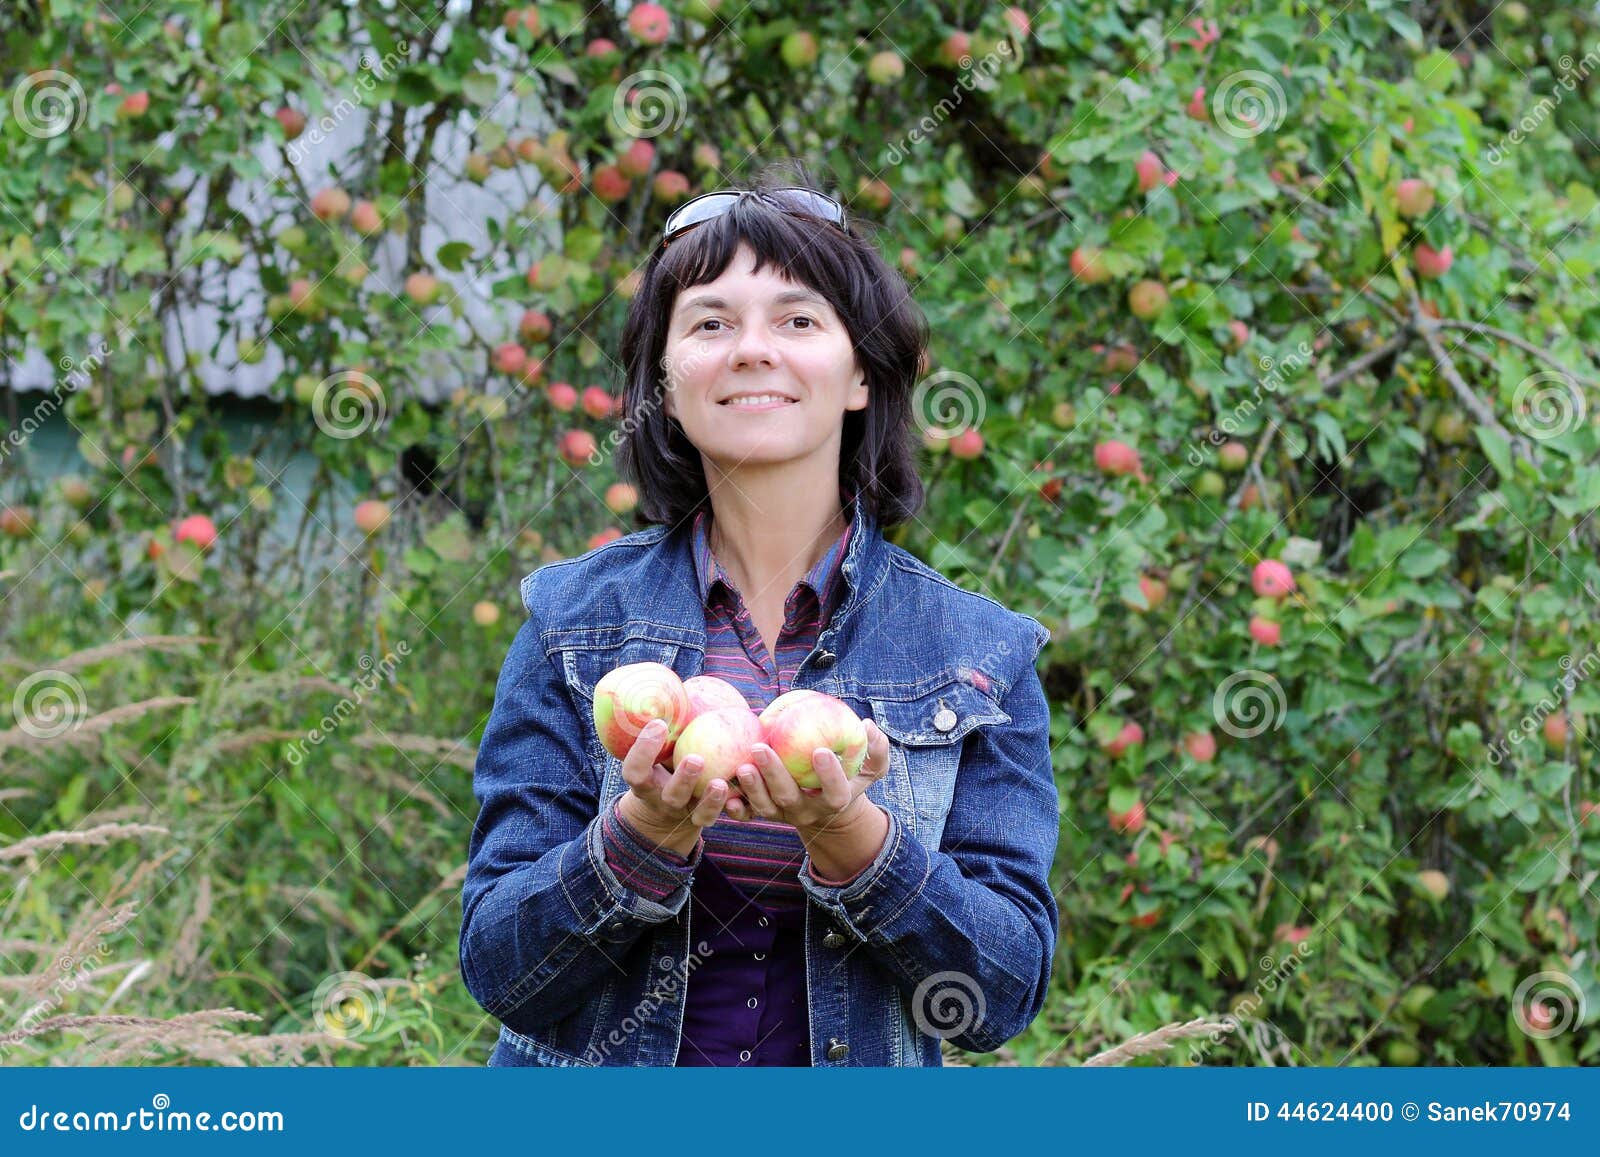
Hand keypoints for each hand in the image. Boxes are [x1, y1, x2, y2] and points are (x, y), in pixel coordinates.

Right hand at [617, 718, 741, 854]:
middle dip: (683, 778)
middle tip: (697, 758)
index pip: (635, 770)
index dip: (643, 750)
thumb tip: (682, 683)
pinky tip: (740, 795)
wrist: (665, 805)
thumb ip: (667, 724)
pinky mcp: (703, 819)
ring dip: (709, 799)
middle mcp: (661, 799)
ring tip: (721, 782)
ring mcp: (684, 813)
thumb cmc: (663, 758)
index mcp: (644, 781)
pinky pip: (717, 819)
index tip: (659, 723)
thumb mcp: (658, 746)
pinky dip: (727, 809)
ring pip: (695, 813)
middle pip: (669, 796)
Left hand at [724, 718, 889, 834]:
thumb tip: (867, 725)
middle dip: (774, 775)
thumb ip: (876, 749)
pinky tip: (726, 794)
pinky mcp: (764, 814)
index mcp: (835, 802)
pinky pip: (748, 815)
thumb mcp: (870, 767)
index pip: (835, 793)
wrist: (827, 808)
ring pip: (765, 807)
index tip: (820, 750)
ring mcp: (783, 814)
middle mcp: (807, 812)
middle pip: (789, 798)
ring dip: (751, 788)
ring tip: (742, 766)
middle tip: (760, 748)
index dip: (829, 775)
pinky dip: (736, 808)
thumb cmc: (850, 777)